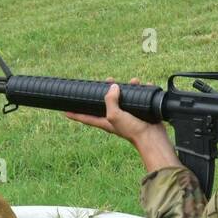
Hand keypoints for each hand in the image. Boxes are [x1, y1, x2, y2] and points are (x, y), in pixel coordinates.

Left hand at [64, 78, 179, 170]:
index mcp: (105, 121)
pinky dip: (142, 91)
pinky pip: (139, 98)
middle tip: (107, 81)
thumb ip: (110, 100)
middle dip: (107, 91)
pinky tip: (145, 85)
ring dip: (129, 88)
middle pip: (106, 102)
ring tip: (133, 81)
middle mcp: (115, 117)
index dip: (75, 114)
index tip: (65, 112)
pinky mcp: (140, 112)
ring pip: (125, 97)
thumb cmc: (131, 130)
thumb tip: (113, 86)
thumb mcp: (114, 115)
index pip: (86, 117)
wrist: (152, 137)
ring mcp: (128, 115)